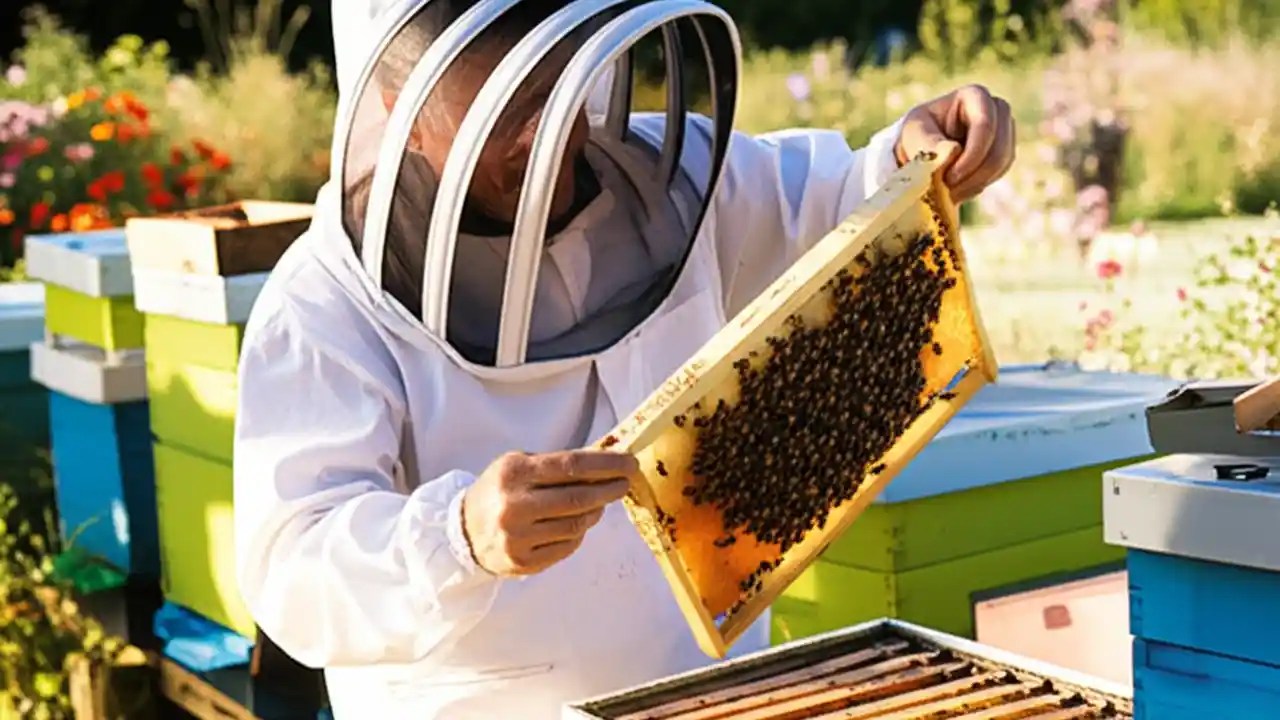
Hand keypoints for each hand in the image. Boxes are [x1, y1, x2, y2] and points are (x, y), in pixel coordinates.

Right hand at [461, 450, 639, 575]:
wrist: (463, 530)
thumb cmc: (500, 491)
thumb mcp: (519, 465)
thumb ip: (557, 464)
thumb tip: (605, 462)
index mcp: (513, 473)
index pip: (571, 465)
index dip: (606, 464)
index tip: (629, 463)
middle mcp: (513, 506)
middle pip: (578, 498)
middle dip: (609, 489)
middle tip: (625, 483)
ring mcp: (518, 537)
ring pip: (576, 525)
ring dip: (596, 512)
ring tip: (600, 503)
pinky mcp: (523, 562)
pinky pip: (567, 546)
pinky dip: (580, 533)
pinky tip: (579, 522)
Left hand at [895, 84, 1015, 202]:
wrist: (920, 151)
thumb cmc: (917, 137)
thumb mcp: (914, 135)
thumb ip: (930, 143)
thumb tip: (955, 151)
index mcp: (974, 96)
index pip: (985, 125)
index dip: (971, 156)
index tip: (949, 178)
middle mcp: (996, 109)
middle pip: (999, 148)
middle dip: (973, 175)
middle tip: (948, 190)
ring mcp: (1004, 130)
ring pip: (1001, 163)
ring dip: (975, 183)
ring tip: (948, 192)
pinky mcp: (1004, 150)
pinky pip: (1000, 172)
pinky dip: (979, 184)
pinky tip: (958, 187)